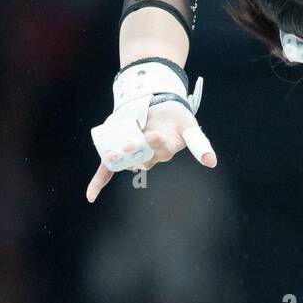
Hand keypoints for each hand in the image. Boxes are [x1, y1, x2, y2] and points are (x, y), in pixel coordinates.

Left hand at [86, 98, 216, 201]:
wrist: (159, 106)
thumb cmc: (176, 117)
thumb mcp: (189, 125)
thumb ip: (198, 142)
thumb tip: (212, 164)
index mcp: (167, 147)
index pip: (163, 147)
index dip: (157, 142)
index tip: (153, 135)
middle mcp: (151, 154)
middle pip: (142, 154)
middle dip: (135, 149)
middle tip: (128, 144)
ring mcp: (134, 154)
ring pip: (126, 160)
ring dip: (118, 160)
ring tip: (112, 154)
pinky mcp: (120, 152)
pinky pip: (108, 170)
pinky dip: (98, 182)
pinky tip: (90, 196)